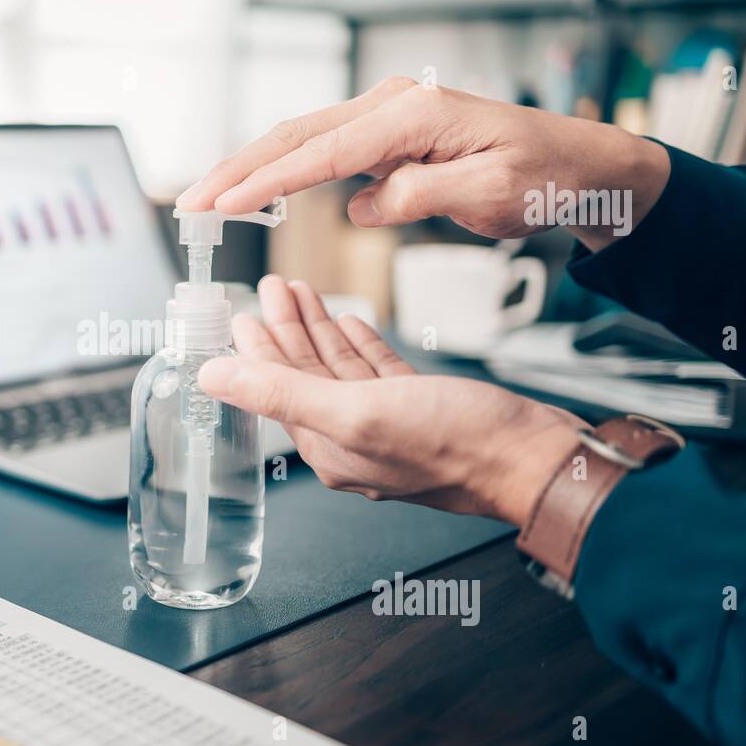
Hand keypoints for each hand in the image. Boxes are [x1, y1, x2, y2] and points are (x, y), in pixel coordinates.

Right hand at [177, 77, 669, 250]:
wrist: (579, 161)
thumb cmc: (543, 174)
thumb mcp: (491, 192)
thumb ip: (421, 195)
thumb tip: (364, 204)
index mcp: (413, 115)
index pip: (323, 153)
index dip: (268, 184)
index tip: (223, 206)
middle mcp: (392, 105)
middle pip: (296, 136)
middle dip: (238, 170)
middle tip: (190, 204)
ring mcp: (388, 117)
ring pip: (302, 141)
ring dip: (252, 171)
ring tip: (207, 201)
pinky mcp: (389, 136)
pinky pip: (323, 152)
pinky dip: (284, 174)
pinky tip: (257, 195)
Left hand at [198, 276, 583, 526]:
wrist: (534, 458)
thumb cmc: (455, 442)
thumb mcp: (354, 412)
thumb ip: (279, 392)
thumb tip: (211, 378)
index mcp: (328, 446)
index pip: (276, 389)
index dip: (256, 348)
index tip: (240, 312)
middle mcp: (352, 438)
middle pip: (304, 375)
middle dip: (285, 329)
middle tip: (270, 287)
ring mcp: (388, 424)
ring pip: (339, 370)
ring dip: (318, 330)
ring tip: (299, 291)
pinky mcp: (422, 410)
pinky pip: (377, 373)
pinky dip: (360, 345)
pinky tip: (350, 321)